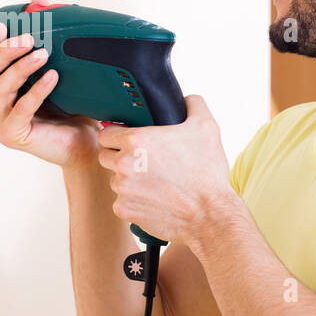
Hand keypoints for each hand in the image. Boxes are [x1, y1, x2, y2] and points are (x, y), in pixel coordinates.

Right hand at [0, 0, 99, 168]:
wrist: (87, 146)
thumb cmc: (73, 110)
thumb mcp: (62, 71)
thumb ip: (47, 40)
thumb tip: (39, 2)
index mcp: (2, 85)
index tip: (2, 24)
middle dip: (2, 51)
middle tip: (26, 38)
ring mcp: (4, 119)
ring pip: (0, 87)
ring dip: (19, 67)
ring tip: (42, 54)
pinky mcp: (15, 135)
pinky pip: (20, 109)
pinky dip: (36, 91)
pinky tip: (52, 77)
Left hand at [95, 94, 233, 244]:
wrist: (210, 215)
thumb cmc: (208, 173)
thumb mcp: (207, 128)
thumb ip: (193, 104)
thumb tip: (186, 99)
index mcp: (136, 140)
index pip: (106, 133)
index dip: (118, 136)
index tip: (131, 142)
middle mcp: (123, 164)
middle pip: (105, 156)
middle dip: (121, 157)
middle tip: (145, 162)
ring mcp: (122, 189)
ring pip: (114, 179)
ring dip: (128, 180)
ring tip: (154, 182)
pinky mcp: (124, 210)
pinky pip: (122, 201)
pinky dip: (134, 201)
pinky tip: (155, 199)